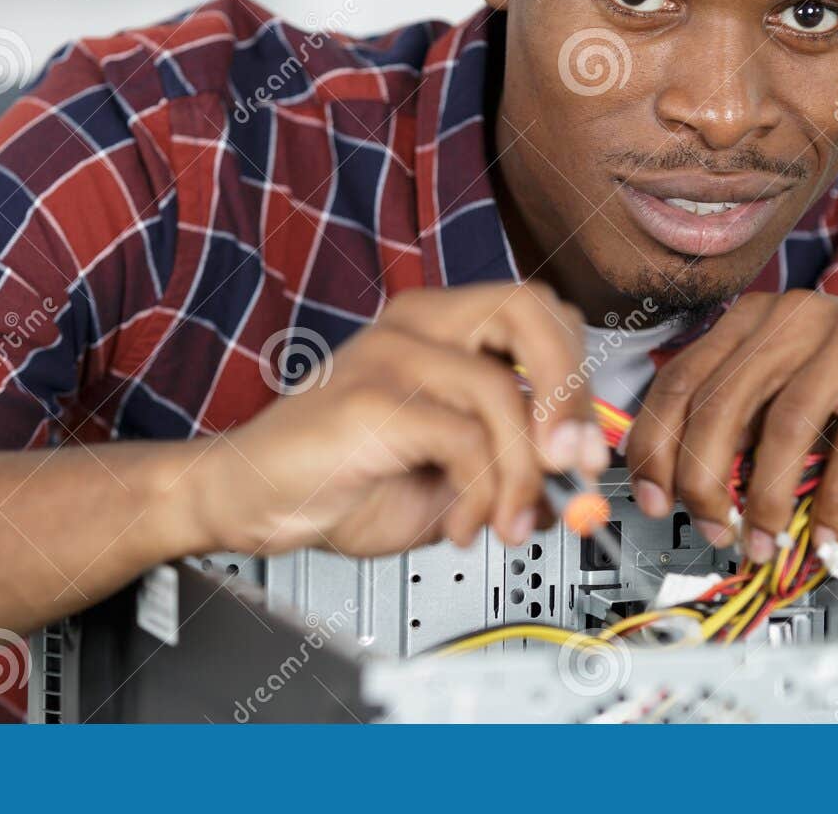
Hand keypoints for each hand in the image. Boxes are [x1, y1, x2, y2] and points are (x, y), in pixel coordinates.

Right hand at [196, 282, 609, 557]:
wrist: (249, 499)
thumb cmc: (340, 477)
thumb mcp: (451, 477)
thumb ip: (512, 470)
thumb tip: (576, 491)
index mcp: (441, 326)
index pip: (541, 312)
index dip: (579, 375)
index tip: (588, 447)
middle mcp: (417, 324)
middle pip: (530, 311)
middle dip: (571, 393)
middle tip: (576, 463)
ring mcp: (390, 354)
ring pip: (504, 391)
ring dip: (525, 475)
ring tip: (510, 523)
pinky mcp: (369, 399)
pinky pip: (464, 439)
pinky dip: (481, 494)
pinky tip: (466, 525)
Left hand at [625, 290, 837, 560]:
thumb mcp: (796, 395)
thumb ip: (743, 422)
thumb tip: (685, 485)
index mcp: (756, 318)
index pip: (679, 381)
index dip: (655, 446)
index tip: (651, 498)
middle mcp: (795, 316)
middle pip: (720, 405)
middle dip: (705, 482)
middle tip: (713, 529)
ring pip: (781, 427)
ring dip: (767, 499)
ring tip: (765, 542)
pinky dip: (831, 500)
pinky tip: (826, 533)